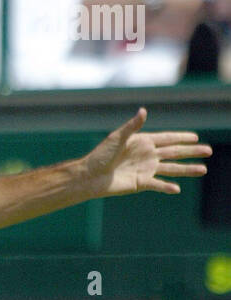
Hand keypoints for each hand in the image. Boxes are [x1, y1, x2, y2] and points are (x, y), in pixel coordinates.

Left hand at [84, 108, 210, 197]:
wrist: (91, 176)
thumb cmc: (101, 155)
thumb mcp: (118, 137)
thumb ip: (133, 126)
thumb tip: (144, 111)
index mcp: (143, 142)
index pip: (168, 138)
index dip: (182, 137)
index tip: (196, 137)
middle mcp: (147, 155)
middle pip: (175, 153)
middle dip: (192, 152)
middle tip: (208, 151)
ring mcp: (145, 169)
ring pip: (171, 169)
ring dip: (187, 170)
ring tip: (203, 170)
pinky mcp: (140, 183)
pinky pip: (157, 184)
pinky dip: (167, 187)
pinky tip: (177, 189)